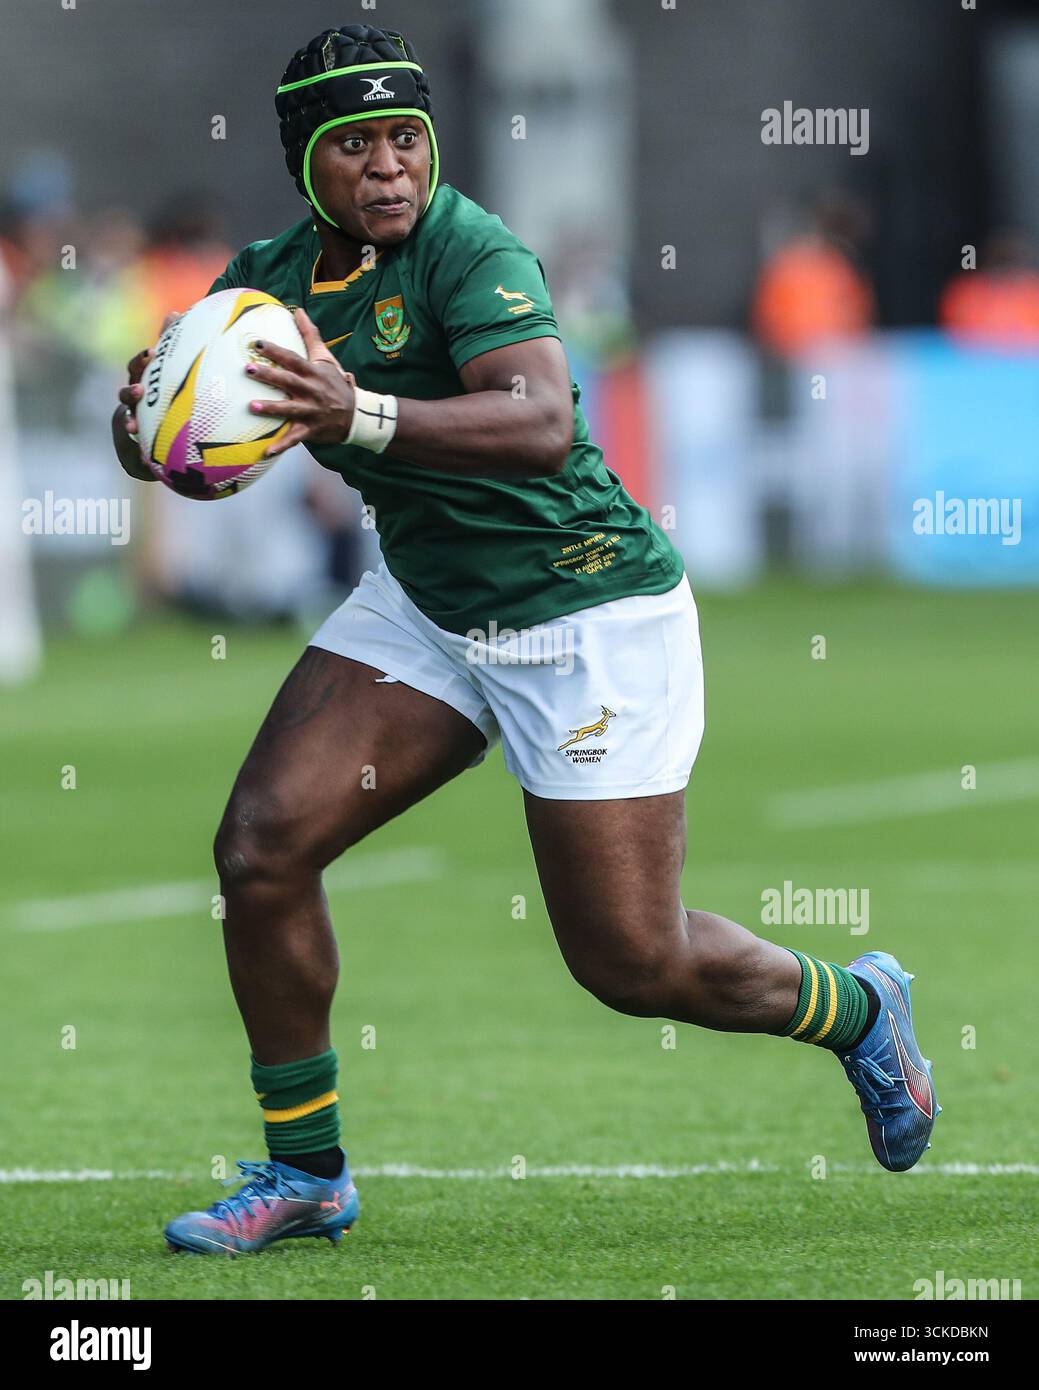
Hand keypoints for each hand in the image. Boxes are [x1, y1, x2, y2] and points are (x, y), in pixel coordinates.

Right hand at [113, 311, 181, 480]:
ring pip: (126, 422)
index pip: (138, 368)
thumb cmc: (172, 399)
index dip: (142, 361)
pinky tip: (147, 462)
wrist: (165, 433)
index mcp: (144, 383)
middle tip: (138, 390)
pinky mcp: (132, 449)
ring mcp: (132, 425)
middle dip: (130, 393)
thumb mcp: (175, 375)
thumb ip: (175, 346)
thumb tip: (175, 312)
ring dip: (128, 423)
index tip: (151, 354)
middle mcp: (134, 403)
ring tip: (132, 427)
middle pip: (126, 395)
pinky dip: (138, 458)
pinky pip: (134, 453)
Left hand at [245, 308, 355, 457]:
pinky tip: (266, 451)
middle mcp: (312, 391)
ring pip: (289, 409)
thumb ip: (310, 335)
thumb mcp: (326, 358)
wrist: (358, 415)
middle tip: (248, 369)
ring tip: (251, 406)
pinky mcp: (312, 430)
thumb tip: (298, 310)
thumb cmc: (336, 383)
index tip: (257, 343)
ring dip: (271, 409)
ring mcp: (312, 411)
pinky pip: (295, 439)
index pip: (293, 358)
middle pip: (288, 381)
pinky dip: (282, 446)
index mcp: (313, 373)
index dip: (276, 351)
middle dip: (269, 375)